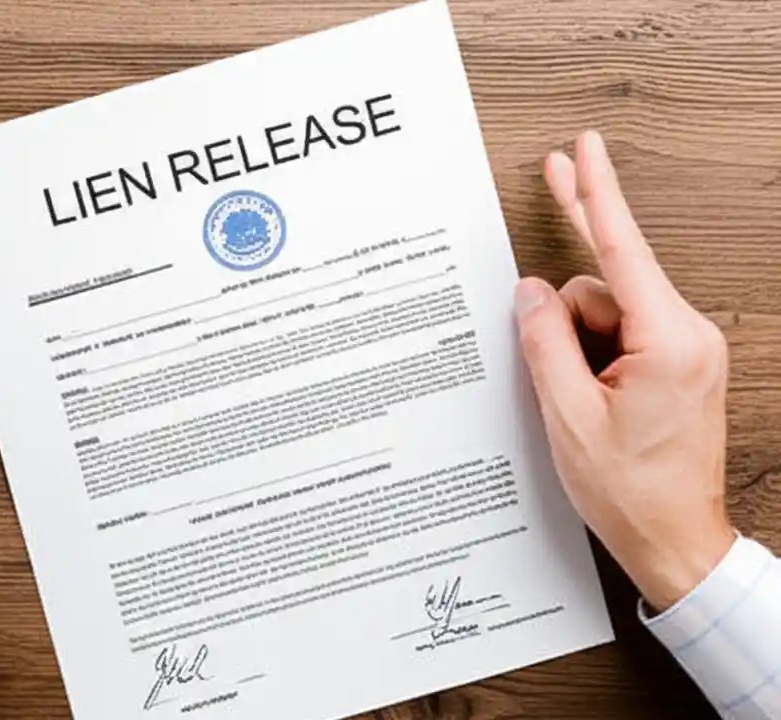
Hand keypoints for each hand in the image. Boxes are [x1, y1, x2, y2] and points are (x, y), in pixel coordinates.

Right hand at [515, 131, 734, 611]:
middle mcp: (686, 336)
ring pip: (605, 315)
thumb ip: (545, 343)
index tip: (585, 150)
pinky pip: (619, 336)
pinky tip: (579, 393)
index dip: (595, 195)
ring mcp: (684, 351)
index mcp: (669, 342)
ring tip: (570, 402)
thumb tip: (531, 290)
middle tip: (549, 172)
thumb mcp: (569, 417)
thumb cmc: (631, 491)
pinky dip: (588, 355)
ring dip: (572, 346)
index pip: (621, 252)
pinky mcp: (676, 367)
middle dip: (564, 301)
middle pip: (605, 288)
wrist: (676, 541)